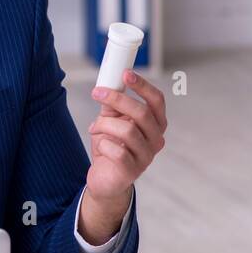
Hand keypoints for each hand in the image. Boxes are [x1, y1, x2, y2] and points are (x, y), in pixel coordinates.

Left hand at [78, 70, 167, 241]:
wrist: (105, 179)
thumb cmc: (111, 147)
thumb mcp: (111, 121)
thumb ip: (112, 105)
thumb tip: (108, 83)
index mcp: (155, 124)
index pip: (157, 101)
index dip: (143, 86)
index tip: (125, 74)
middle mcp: (156, 139)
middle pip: (141, 112)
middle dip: (116, 99)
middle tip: (97, 93)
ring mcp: (146, 156)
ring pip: (126, 130)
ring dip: (104, 125)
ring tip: (95, 128)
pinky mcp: (133, 171)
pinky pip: (117, 150)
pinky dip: (103, 144)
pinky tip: (100, 147)